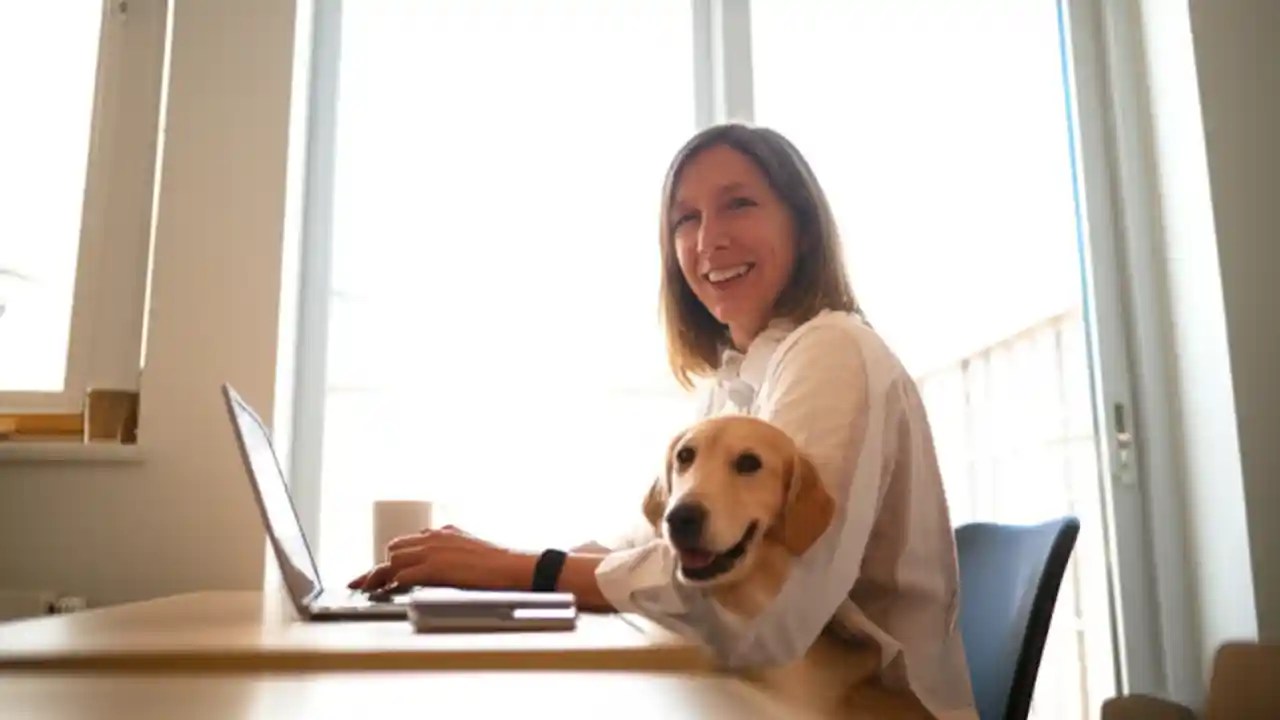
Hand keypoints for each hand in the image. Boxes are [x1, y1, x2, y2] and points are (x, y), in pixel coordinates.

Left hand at [347, 525, 534, 592]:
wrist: (512, 567)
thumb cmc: (498, 564)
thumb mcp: (471, 550)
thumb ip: (453, 551)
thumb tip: (443, 563)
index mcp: (444, 533)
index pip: (409, 541)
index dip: (392, 557)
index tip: (379, 569)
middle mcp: (435, 537)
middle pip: (395, 547)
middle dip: (383, 565)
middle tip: (369, 582)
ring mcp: (433, 550)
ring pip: (392, 559)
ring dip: (380, 575)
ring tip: (369, 589)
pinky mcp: (433, 567)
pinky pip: (401, 575)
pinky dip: (390, 584)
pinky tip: (384, 593)